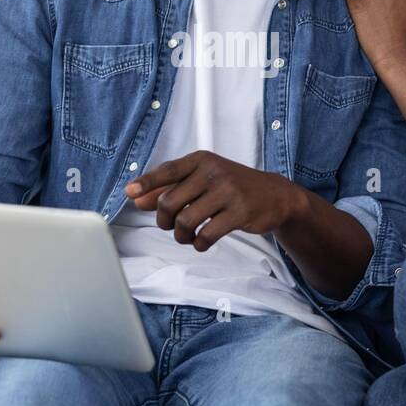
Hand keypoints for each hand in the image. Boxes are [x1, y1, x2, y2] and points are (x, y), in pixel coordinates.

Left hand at [123, 151, 305, 251]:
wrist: (275, 195)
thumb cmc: (232, 187)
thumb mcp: (202, 181)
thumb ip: (171, 189)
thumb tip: (137, 200)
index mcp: (201, 161)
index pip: (167, 171)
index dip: (146, 183)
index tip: (130, 193)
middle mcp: (213, 172)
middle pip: (170, 202)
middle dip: (164, 221)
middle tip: (171, 226)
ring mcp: (227, 192)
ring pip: (186, 221)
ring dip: (181, 236)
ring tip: (187, 236)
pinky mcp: (239, 213)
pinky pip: (207, 235)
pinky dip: (199, 244)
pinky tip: (202, 241)